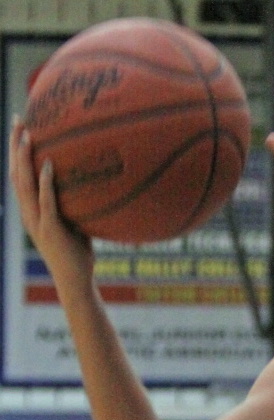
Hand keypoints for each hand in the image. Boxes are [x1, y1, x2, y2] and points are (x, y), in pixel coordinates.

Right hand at [8, 116, 94, 284]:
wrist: (74, 280)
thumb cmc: (78, 252)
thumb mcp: (74, 222)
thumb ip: (75, 204)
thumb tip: (93, 183)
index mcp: (31, 211)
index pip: (18, 175)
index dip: (16, 151)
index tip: (21, 127)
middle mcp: (28, 213)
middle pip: (15, 173)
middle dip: (16, 145)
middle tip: (19, 119)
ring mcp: (37, 221)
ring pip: (24, 185)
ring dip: (25, 158)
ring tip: (29, 134)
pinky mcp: (51, 229)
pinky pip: (46, 202)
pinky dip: (46, 182)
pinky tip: (49, 164)